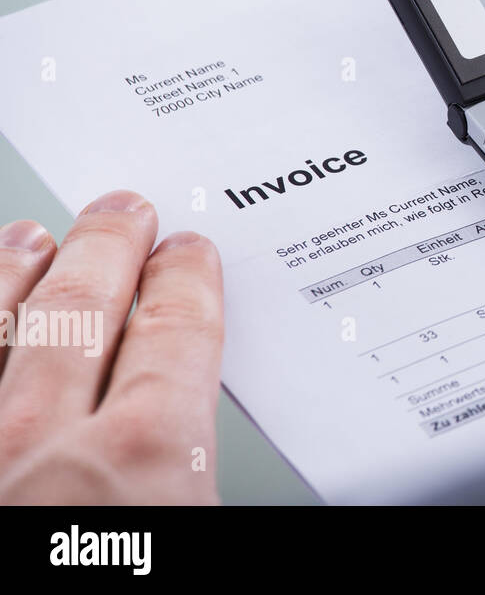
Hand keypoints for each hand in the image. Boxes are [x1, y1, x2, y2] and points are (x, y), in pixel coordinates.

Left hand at [0, 191, 222, 503]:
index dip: (184, 281)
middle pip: (80, 314)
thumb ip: (199, 467)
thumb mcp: (195, 533)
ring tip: (33, 238)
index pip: (174, 336)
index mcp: (145, 461)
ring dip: (16, 276)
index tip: (187, 253)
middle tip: (122, 213)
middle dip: (106, 250)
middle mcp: (45, 445)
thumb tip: (204, 423)